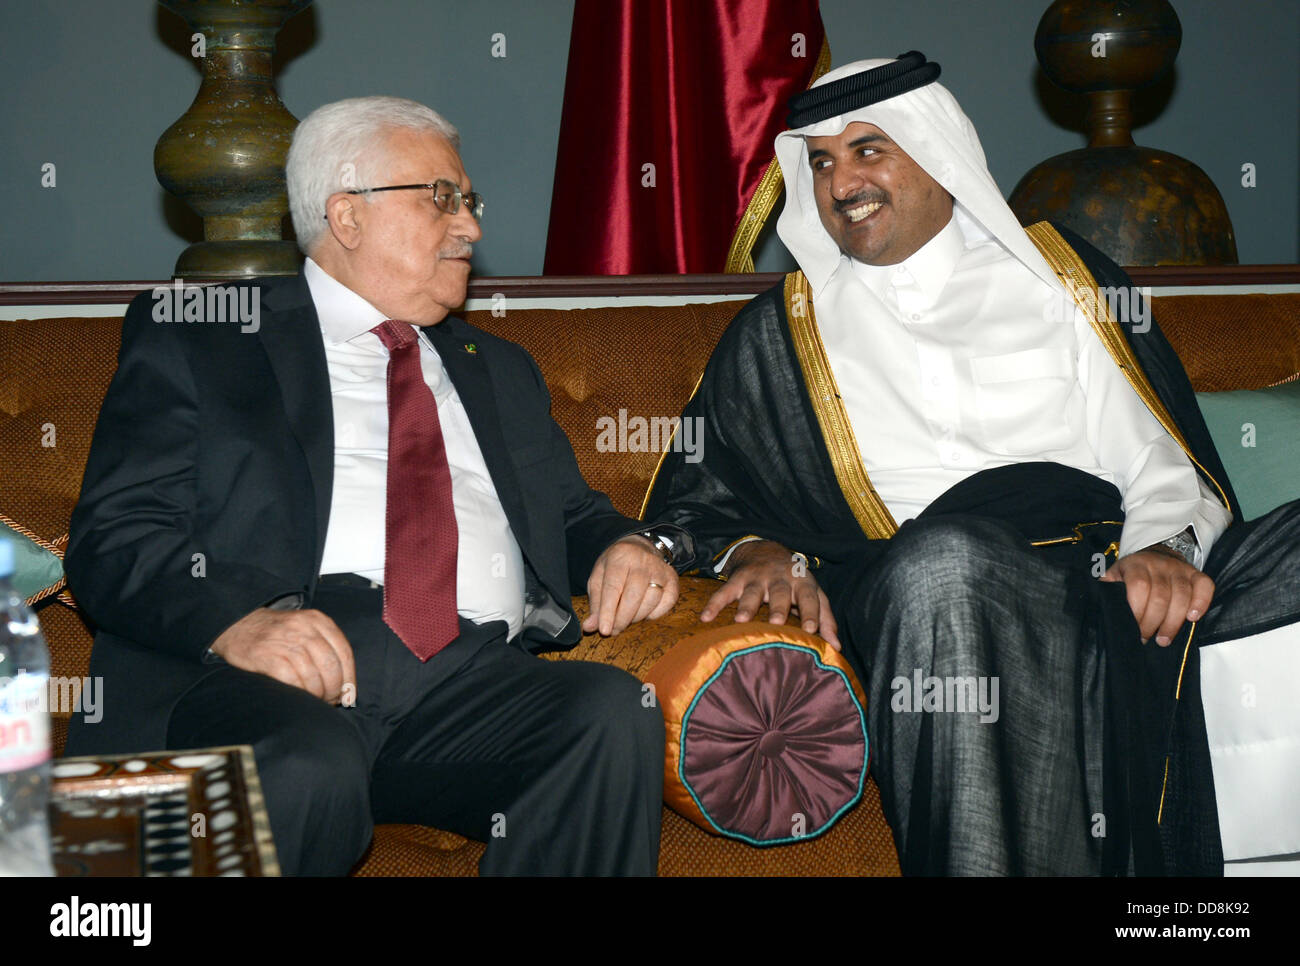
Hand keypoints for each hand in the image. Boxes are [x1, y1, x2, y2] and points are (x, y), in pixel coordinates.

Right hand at [210, 608, 355, 702]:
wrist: (237, 625)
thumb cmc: (277, 634)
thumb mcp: (305, 628)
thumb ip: (325, 647)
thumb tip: (345, 684)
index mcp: (318, 620)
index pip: (344, 653)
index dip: (349, 678)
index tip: (348, 695)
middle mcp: (304, 628)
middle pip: (331, 667)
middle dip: (334, 690)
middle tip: (330, 701)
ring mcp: (285, 641)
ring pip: (314, 676)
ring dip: (317, 695)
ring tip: (315, 700)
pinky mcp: (267, 656)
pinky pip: (292, 681)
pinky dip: (299, 693)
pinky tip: (299, 698)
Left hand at [582, 535, 678, 635]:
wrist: (639, 549)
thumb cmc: (615, 567)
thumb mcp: (599, 578)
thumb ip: (595, 603)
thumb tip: (590, 627)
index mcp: (620, 556)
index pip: (613, 588)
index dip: (608, 612)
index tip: (604, 630)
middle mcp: (643, 560)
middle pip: (633, 596)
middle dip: (622, 619)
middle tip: (613, 630)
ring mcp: (661, 569)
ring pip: (651, 601)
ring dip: (636, 616)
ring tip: (626, 617)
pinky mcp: (673, 579)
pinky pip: (666, 604)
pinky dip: (654, 613)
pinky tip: (643, 610)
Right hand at [701, 540, 840, 649]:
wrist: (766, 550)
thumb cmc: (795, 582)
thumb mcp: (813, 594)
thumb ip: (825, 620)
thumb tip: (836, 649)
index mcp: (802, 583)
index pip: (809, 598)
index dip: (811, 613)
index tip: (812, 630)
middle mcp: (779, 579)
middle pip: (779, 594)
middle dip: (778, 608)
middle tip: (777, 623)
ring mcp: (756, 578)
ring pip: (751, 592)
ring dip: (746, 605)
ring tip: (741, 621)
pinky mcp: (737, 579)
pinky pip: (724, 591)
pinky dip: (714, 604)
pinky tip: (705, 617)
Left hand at [1099, 547, 1214, 645]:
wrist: (1155, 555)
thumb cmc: (1130, 575)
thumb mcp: (1114, 578)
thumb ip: (1108, 591)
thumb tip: (1100, 610)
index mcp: (1135, 564)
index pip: (1139, 587)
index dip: (1137, 610)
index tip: (1132, 628)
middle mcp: (1158, 564)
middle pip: (1161, 596)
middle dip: (1153, 622)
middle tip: (1146, 638)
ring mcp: (1179, 568)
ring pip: (1182, 595)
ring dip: (1174, 622)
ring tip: (1163, 639)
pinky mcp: (1196, 574)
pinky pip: (1204, 586)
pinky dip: (1201, 603)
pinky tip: (1192, 619)